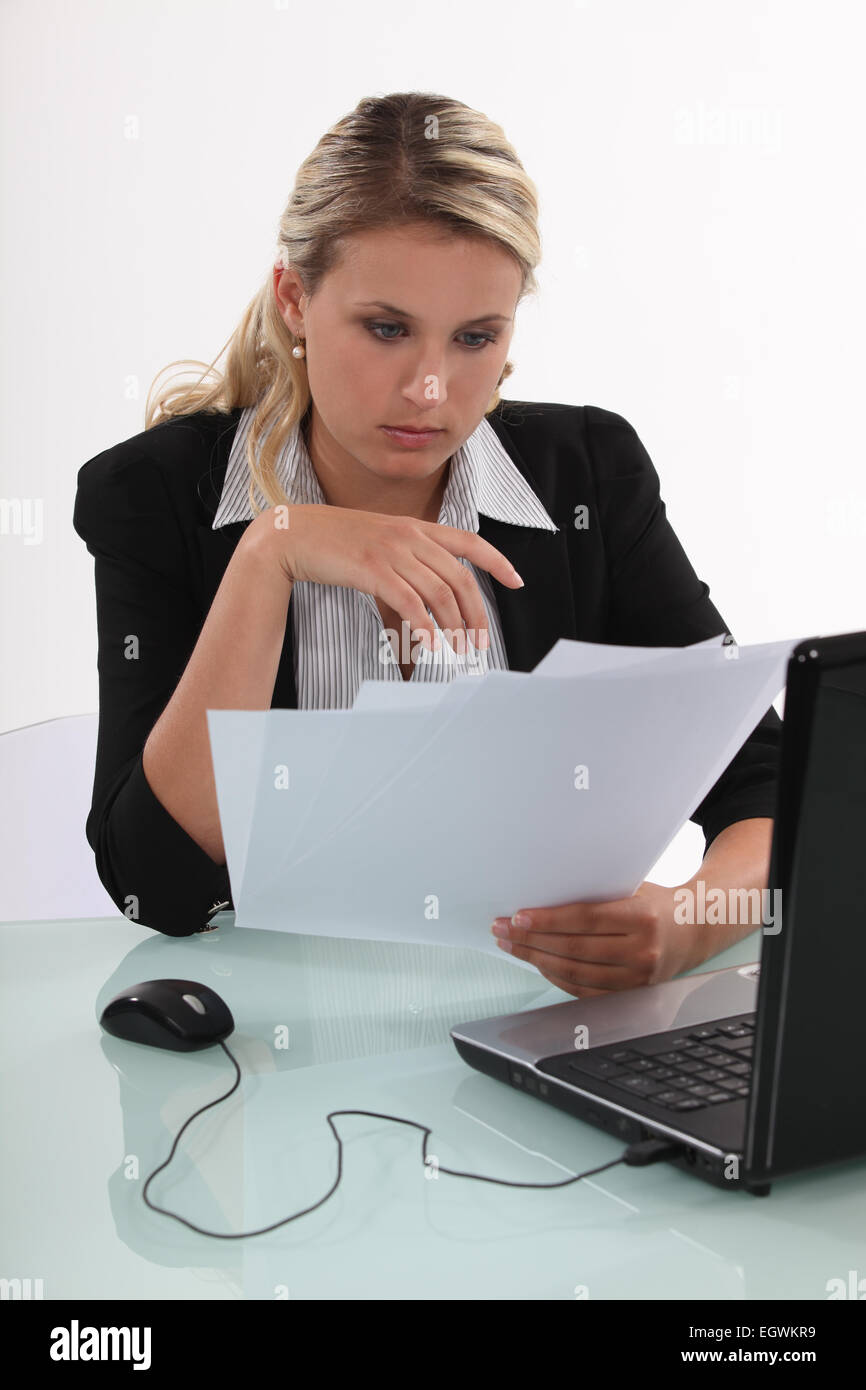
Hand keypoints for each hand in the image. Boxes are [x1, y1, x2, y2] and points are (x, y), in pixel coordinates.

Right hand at [249, 503, 523, 655]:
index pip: (470, 542)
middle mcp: (410, 536)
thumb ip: (404, 578)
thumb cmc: (334, 545)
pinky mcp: (373, 569)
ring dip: (452, 626)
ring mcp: (392, 551)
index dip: (497, 562)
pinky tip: (431, 644)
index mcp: (415, 527)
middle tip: (479, 641)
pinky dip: (425, 626)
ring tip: (457, 650)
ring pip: (439, 592)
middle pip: (459, 577)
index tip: (516, 581)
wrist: (294, 535)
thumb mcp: (378, 550)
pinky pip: (410, 601)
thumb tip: (420, 622)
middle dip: (475, 613)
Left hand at [491, 881, 701, 997]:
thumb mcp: (631, 888)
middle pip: (573, 949)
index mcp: (642, 916)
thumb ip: (594, 894)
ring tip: (512, 945)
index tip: (517, 917)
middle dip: (531, 941)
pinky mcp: (631, 994)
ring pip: (574, 973)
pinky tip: (538, 962)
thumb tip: (541, 897)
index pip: (583, 920)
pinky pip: (583, 990)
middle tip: (502, 930)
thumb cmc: (655, 903)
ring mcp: (637, 978)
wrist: (693, 930)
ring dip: (536, 959)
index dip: (546, 920)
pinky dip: (556, 977)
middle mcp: (642, 950)